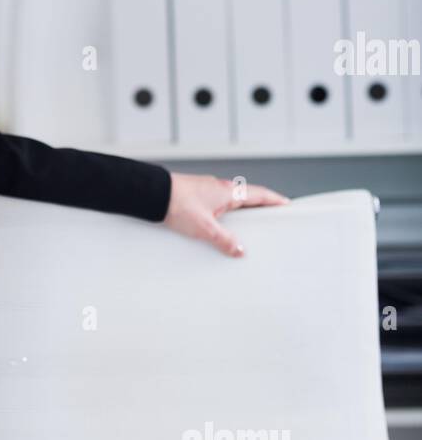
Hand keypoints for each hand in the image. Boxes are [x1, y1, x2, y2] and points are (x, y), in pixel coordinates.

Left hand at [164, 173, 289, 257]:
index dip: (275, 200)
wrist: (151, 194)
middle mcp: (221, 188)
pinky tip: (221, 226)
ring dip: (242, 212)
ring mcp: (208, 191)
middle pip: (248, 198)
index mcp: (229, 192)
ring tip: (248, 227)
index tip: (288, 205)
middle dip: (261, 208)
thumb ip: (223, 240)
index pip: (260, 195)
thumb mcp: (204, 228)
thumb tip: (239, 251)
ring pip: (232, 202)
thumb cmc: (176, 203)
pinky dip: (226, 214)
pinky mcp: (197, 196)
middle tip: (271, 219)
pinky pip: (218, 205)